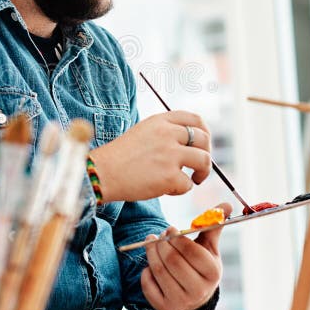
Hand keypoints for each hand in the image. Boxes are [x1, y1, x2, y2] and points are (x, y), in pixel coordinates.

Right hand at [90, 110, 211, 201]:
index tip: (202, 145)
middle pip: (204, 139)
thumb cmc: (120, 157)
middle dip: (207, 155)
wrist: (102, 173)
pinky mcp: (169, 176)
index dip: (204, 133)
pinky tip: (167, 189)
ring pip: (204, 160)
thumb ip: (165, 132)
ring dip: (202, 172)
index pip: (195, 120)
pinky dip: (181, 189)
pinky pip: (188, 184)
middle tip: (199, 167)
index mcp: (161, 121)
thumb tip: (191, 144)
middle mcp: (168, 134)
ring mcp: (170, 154)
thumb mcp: (143, 132)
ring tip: (193, 179)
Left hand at [141, 202, 231, 309]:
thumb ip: (213, 226)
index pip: (192, 252)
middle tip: (158, 235)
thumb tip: (227, 204)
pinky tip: (150, 265)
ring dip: (151, 252)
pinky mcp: (164, 307)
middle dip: (162, 244)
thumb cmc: (201, 265)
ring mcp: (181, 301)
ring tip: (150, 242)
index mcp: (212, 273)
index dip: (177, 238)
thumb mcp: (208, 248)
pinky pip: (148, 285)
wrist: (194, 297)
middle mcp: (199, 290)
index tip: (170, 228)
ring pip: (158, 271)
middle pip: (173, 261)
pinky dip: (145, 271)